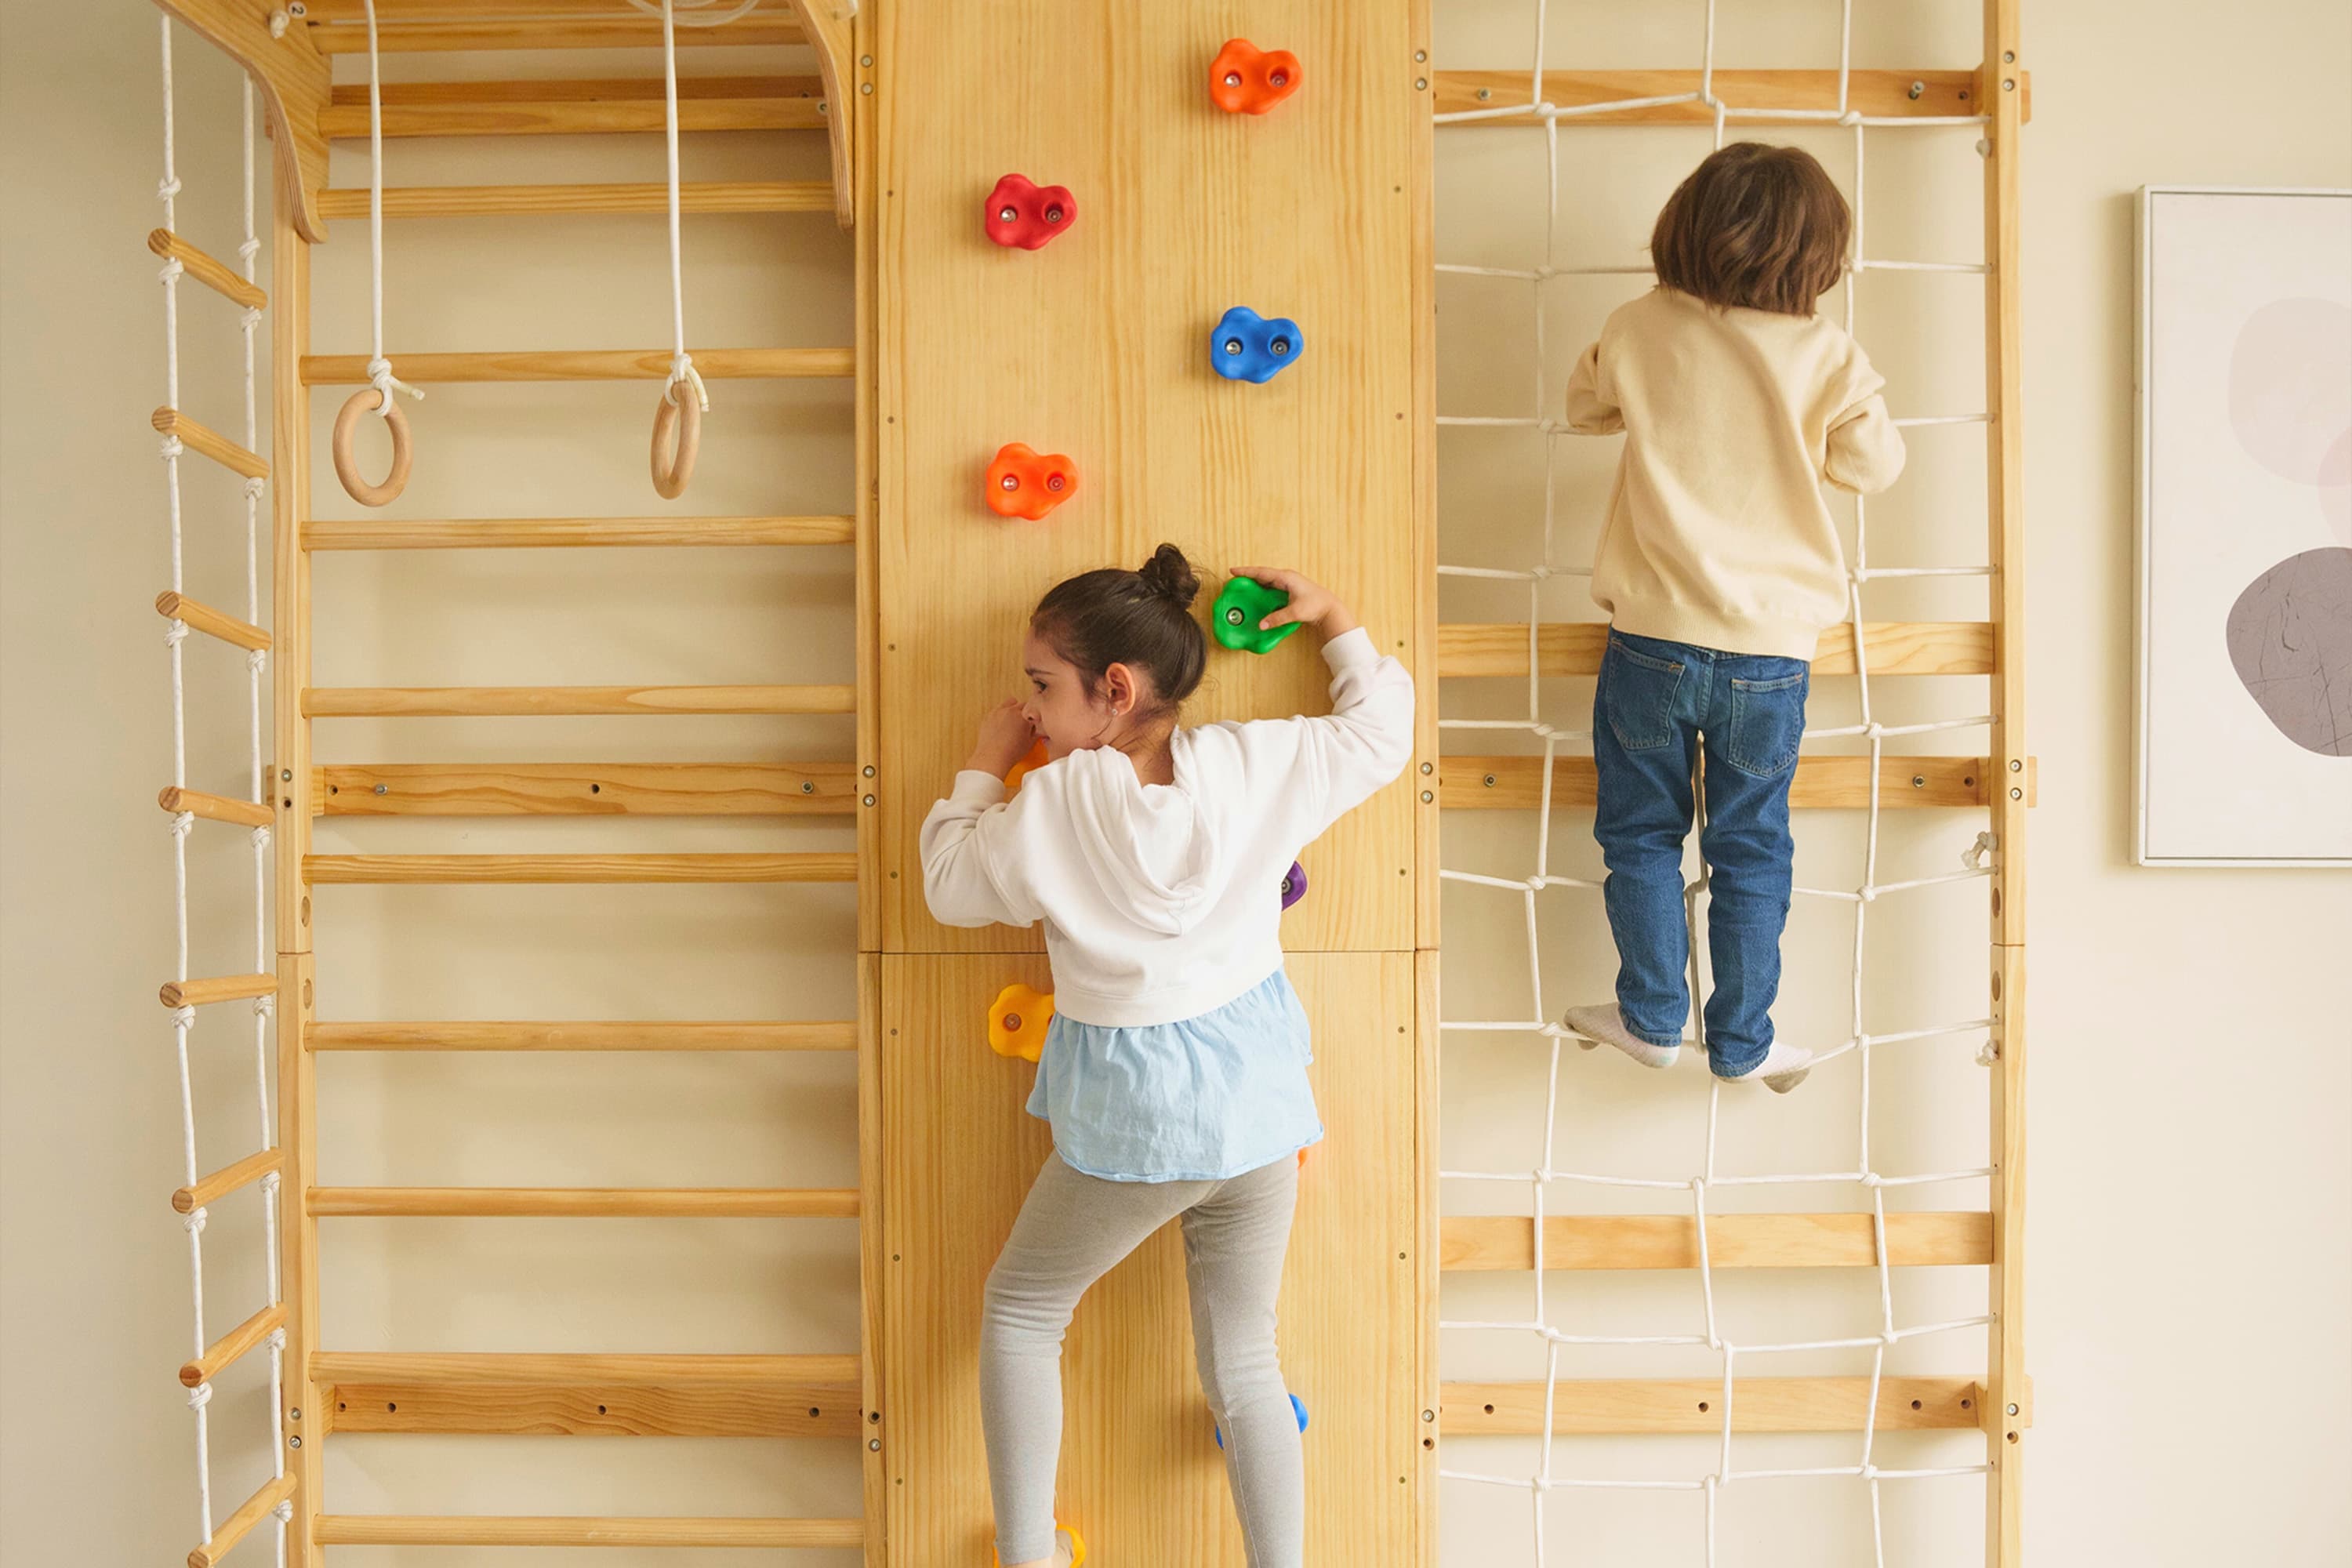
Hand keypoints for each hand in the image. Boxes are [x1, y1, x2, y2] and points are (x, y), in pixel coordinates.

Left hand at [967, 699, 1036, 778]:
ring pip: (1010, 702)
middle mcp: (1011, 711)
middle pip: (1023, 704)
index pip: (1034, 708)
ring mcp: (999, 711)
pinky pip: (998, 709)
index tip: (1034, 721)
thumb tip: (1039, 728)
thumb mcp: (1030, 743)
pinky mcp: (989, 715)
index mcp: (1024, 716)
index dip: (1035, 715)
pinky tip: (1003, 724)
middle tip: (1024, 723)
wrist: (993, 757)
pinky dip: (1002, 713)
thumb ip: (1037, 732)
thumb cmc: (1010, 753)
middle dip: (1025, 712)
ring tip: (1013, 721)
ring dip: (1013, 708)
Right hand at [1227, 567, 1357, 639]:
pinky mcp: (1290, 589)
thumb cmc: (1315, 606)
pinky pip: (1272, 586)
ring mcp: (1289, 583)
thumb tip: (1261, 625)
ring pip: (1267, 580)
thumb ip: (1277, 618)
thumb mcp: (1295, 613)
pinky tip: (1258, 593)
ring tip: (1243, 585)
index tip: (1233, 570)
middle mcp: (1286, 577)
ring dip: (1255, 581)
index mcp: (1286, 578)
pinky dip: (1263, 588)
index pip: (1262, 572)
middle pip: (1263, 574)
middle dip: (1248, 575)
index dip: (1247, 572)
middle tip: (1234, 577)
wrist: (1329, 608)